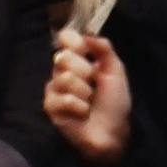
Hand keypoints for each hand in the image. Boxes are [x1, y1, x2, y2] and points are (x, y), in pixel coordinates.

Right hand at [46, 29, 130, 163]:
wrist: (113, 132)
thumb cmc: (114, 102)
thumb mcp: (115, 71)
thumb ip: (104, 49)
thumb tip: (87, 34)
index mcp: (78, 59)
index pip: (65, 38)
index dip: (72, 40)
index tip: (83, 48)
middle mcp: (62, 70)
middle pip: (63, 57)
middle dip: (85, 70)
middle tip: (94, 82)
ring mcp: (54, 89)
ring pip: (64, 78)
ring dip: (85, 91)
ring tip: (90, 101)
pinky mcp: (51, 107)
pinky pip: (63, 98)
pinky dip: (79, 106)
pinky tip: (84, 112)